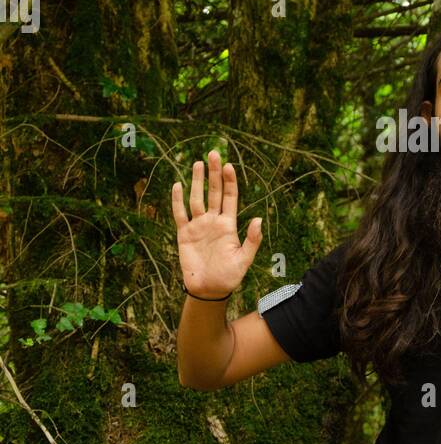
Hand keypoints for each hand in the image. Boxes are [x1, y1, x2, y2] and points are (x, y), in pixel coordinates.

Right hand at [172, 149, 262, 298]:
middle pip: (213, 192)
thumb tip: (258, 219)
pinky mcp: (184, 234)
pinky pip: (180, 214)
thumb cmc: (230, 276)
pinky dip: (178, 200)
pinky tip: (178, 185)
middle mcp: (213, 221)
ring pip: (197, 198)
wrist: (209, 290)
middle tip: (214, 153)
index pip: (229, 197)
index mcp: (229, 225)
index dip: (229, 181)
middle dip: (214, 173)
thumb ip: (252, 240)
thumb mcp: (245, 259)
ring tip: (198, 163)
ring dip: (198, 181)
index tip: (229, 165)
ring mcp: (198, 226)